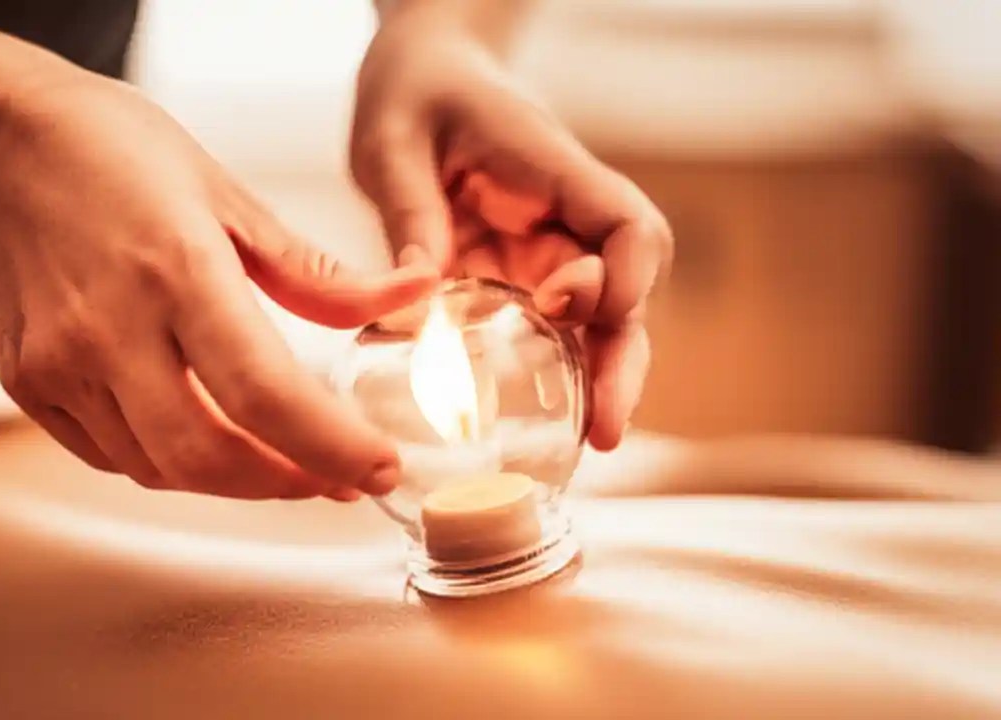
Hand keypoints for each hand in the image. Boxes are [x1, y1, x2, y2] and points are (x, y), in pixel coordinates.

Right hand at [0, 74, 437, 499]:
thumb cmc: (114, 153)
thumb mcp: (227, 194)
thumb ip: (317, 272)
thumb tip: (411, 292)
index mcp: (176, 269)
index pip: (264, 392)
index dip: (331, 446)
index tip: (380, 468)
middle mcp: (110, 328)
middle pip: (211, 457)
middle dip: (290, 482)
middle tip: (341, 478)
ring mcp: (58, 366)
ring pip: (161, 468)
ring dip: (237, 481)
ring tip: (289, 463)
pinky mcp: (27, 386)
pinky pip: (113, 456)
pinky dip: (174, 464)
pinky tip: (211, 442)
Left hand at [350, 19, 672, 450]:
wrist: (423, 79)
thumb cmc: (414, 94)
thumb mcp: (392, 143)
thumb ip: (408, 215)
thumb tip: (413, 305)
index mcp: (552, 169)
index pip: (625, 225)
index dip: (620, 276)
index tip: (570, 308)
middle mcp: (566, 217)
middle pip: (626, 290)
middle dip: (622, 358)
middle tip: (605, 429)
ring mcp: (549, 251)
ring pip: (598, 322)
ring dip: (599, 378)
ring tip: (593, 442)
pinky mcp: (521, 277)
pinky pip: (552, 331)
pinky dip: (556, 375)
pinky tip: (546, 425)